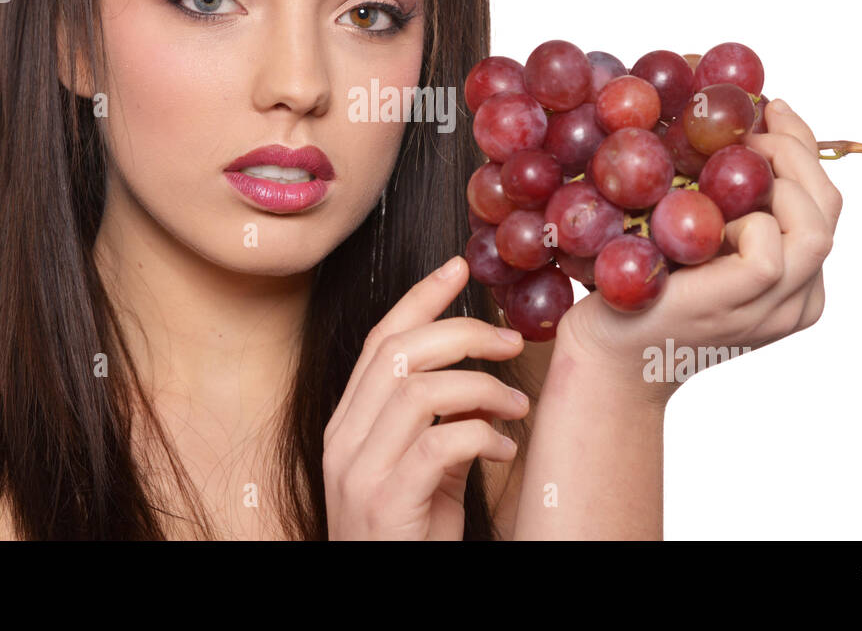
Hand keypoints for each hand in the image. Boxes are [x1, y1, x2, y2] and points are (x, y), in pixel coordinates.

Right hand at [323, 256, 529, 539]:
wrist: (384, 595)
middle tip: (511, 340)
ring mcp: (360, 472)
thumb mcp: (423, 471)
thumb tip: (480, 380)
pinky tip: (505, 452)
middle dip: (463, 332)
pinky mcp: (387, 504)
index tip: (459, 267)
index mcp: (348, 423)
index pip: (381, 339)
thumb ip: (438, 422)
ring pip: (420, 389)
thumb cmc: (408, 537)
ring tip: (517, 407)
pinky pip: (441, 444)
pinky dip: (483, 437)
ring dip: (482, 388)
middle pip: (400, 352)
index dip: (420, 296)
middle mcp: (344, 439)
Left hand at [557, 99, 842, 403]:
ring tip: (732, 158)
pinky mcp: (741, 303)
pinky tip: (706, 217)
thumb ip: (722, 207)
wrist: (607, 356)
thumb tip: (726, 129)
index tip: (769, 109)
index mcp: (796, 284)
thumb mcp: (692, 242)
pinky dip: (746, 219)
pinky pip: (769, 247)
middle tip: (752, 120)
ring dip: (778, 178)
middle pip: (830, 209)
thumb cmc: (640, 294)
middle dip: (797, 150)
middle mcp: (797, 299)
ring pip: (816, 228)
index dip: (804, 149)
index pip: (825, 204)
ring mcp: (773, 308)